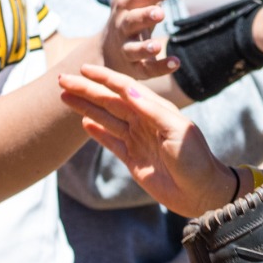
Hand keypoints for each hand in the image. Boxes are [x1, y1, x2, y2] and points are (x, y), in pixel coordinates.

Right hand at [60, 62, 233, 215]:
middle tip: (62, 81)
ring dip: (86, 107)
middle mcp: (144, 122)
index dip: (105, 78)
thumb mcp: (177, 131)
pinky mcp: (132, 159)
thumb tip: (128, 90)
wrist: (200, 192)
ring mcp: (137, 139)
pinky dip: (97, 131)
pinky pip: (110, 141)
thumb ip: (152, 110)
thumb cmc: (194, 159)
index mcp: (156, 110)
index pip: (125, 89)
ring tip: (65, 97)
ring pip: (105, 119)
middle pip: (109, 101)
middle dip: (86, 90)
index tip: (84, 70)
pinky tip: (83, 121)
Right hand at [102, 0, 187, 77]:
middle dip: (146, 15)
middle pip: (134, 19)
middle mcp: (123, 24)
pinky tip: (176, 63)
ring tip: (157, 46)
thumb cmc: (127, 15)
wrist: (106, 51)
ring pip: (134, 48)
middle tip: (160, 12)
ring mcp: (127, 47)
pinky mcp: (134, 68)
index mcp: (125, 2)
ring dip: (145, 47)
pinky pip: (146, 69)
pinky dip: (160, 67)